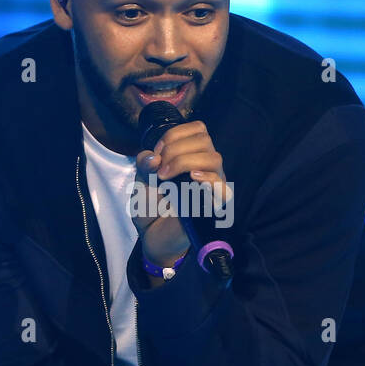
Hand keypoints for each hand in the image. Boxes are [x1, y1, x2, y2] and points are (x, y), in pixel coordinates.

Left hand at [132, 120, 231, 268]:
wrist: (152, 235)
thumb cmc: (150, 206)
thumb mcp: (141, 179)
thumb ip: (144, 164)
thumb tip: (154, 157)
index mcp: (191, 156)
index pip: (198, 129)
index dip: (175, 135)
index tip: (156, 153)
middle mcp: (205, 167)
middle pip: (205, 141)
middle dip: (176, 148)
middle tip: (158, 169)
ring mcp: (211, 186)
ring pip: (214, 159)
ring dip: (186, 162)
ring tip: (165, 177)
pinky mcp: (214, 206)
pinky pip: (223, 188)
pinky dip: (208, 179)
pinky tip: (192, 179)